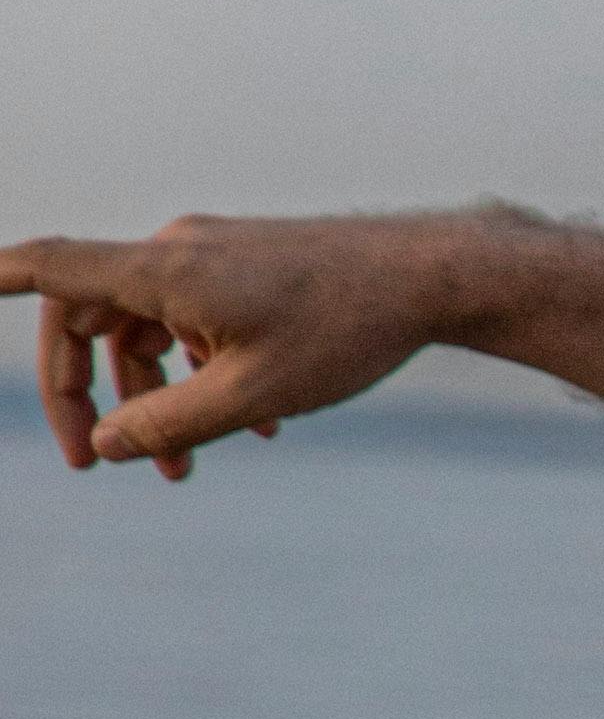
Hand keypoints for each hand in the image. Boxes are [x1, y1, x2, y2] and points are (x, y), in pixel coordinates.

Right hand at [9, 216, 469, 482]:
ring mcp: (213, 254)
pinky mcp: (248, 266)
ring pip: (148, 327)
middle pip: (89, 317)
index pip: (51, 266)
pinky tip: (258, 428)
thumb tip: (105, 444)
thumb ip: (167, 424)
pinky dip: (205, 372)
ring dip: (157, 398)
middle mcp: (177, 249)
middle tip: (95, 465)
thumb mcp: (250, 394)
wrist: (438, 278)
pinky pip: (196, 320)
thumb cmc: (348, 331)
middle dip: (88, 394)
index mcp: (164, 269)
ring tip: (188, 470)